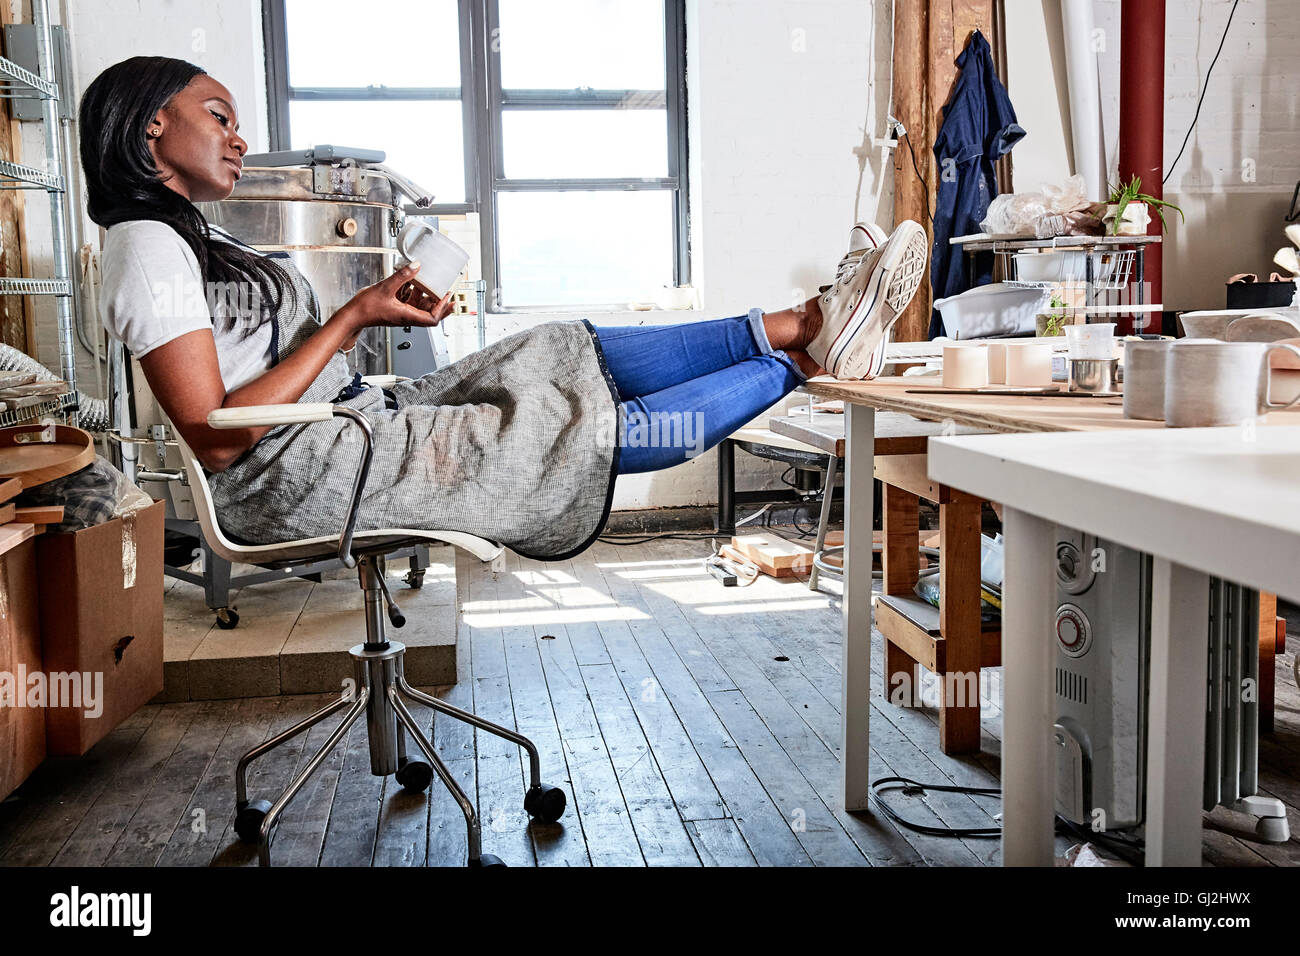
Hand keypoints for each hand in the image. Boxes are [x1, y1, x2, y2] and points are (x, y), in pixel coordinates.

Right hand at [337, 262, 454, 335]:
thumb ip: (402, 276)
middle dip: (440, 303)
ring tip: (432, 283)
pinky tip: (413, 281)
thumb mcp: (385, 287)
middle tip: (447, 291)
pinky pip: (409, 301)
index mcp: (407, 316)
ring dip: (426, 295)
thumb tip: (417, 265)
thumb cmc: (366, 308)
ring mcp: (401, 313)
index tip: (446, 296)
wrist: (352, 315)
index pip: (432, 318)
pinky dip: (413, 292)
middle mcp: (406, 316)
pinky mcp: (395, 308)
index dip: (442, 308)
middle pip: (430, 313)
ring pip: (420, 306)